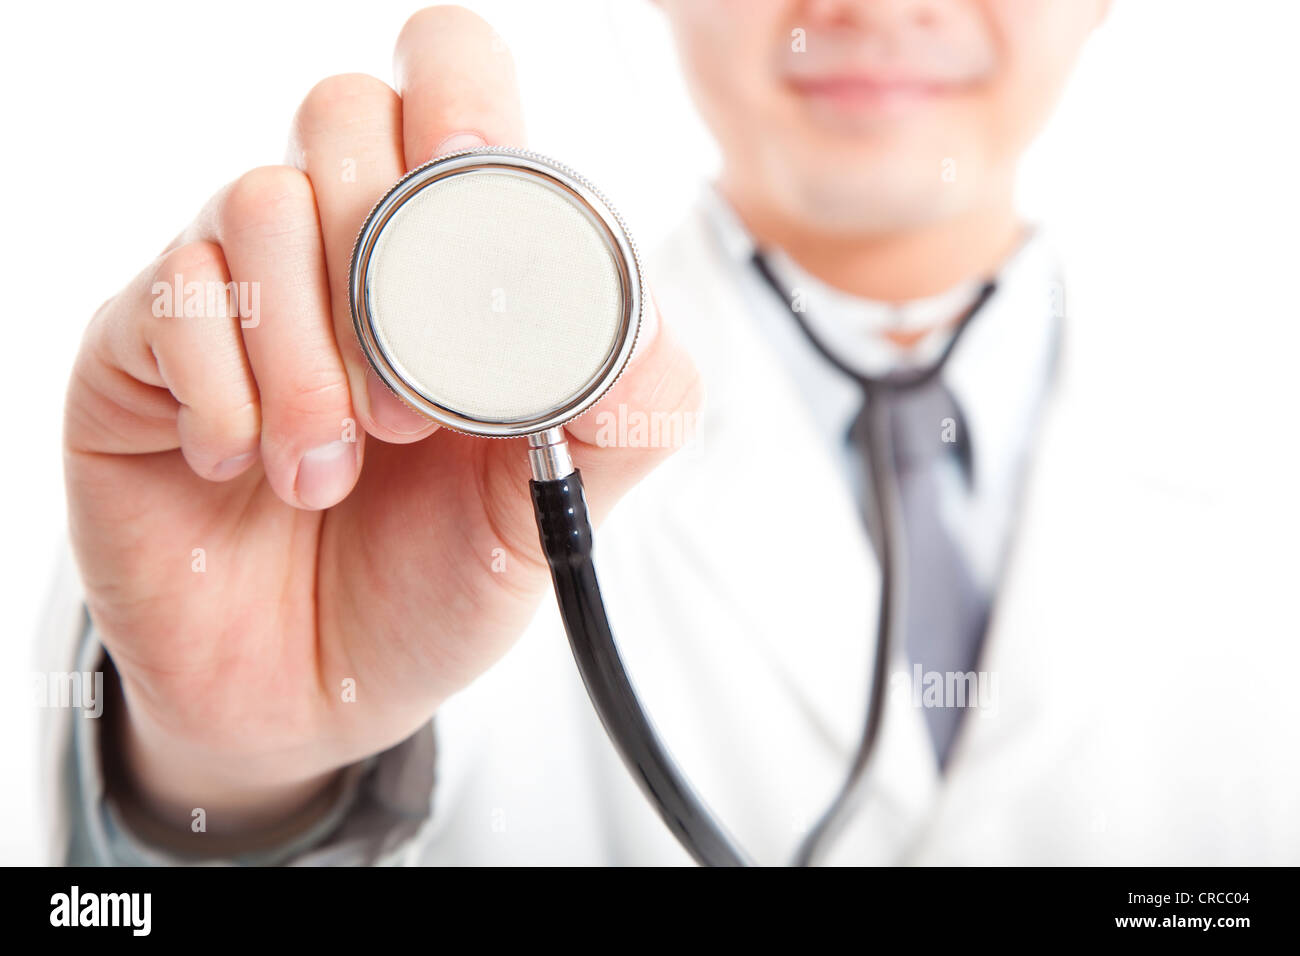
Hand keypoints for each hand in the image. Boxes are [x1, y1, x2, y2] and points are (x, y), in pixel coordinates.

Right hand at [63, 5, 699, 842]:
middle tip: (412, 414)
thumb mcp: (554, 509)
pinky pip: (174, 294)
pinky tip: (242, 465)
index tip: (476, 192)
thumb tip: (632, 316)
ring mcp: (242, 287)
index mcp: (459, 259)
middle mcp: (345, 247)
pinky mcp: (147, 345)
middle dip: (388, 259)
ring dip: (311, 356)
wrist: (317, 694)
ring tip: (329, 472)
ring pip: (258, 198)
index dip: (468, 107)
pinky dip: (227, 389)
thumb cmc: (438, 581)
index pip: (455, 82)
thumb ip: (621, 410)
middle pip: (346, 110)